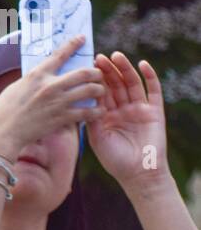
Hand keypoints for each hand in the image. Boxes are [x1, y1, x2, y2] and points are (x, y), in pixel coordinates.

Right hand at [0, 35, 102, 158]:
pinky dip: (95, 111)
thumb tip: (47, 78)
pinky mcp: (61, 118)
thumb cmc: (3, 110)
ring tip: (99, 92)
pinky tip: (98, 111)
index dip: (73, 44)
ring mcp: (58, 102)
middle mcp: (50, 86)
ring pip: (91, 91)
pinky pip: (87, 112)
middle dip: (96, 73)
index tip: (82, 38)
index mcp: (37, 75)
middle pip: (84, 73)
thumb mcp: (17, 88)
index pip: (59, 55)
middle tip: (98, 75)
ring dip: (99, 90)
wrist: (1, 133)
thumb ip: (35, 81)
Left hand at [89, 51, 169, 191]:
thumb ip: (89, 118)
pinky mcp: (155, 111)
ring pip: (131, 84)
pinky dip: (149, 77)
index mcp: (106, 115)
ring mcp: (139, 108)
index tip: (84, 67)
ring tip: (116, 56)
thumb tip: (75, 100)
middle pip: (115, 85)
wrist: (138, 173)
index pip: (100, 92)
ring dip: (124, 69)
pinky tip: (143, 64)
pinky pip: (153, 91)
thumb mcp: (97, 137)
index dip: (93, 80)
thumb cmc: (115, 159)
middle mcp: (122, 109)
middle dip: (107, 71)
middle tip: (98, 57)